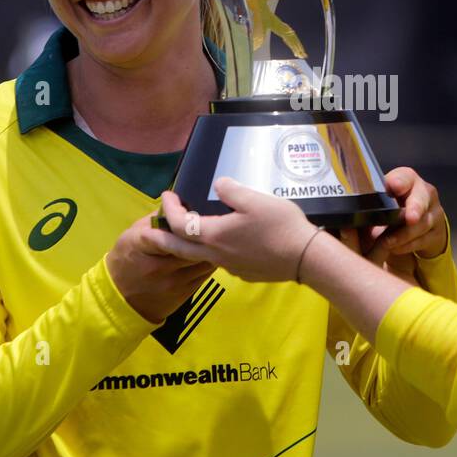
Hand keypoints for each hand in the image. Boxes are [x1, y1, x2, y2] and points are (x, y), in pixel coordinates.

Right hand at [107, 213, 215, 323]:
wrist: (120, 297)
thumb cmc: (127, 258)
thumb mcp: (133, 233)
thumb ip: (157, 218)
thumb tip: (183, 205)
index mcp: (144, 245)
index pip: (171, 230)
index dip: (189, 221)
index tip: (195, 215)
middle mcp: (160, 266)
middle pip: (195, 246)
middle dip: (207, 235)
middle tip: (214, 225)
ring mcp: (173, 283)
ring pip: (205, 261)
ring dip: (211, 250)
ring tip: (212, 241)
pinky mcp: (184, 294)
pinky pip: (205, 275)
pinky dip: (208, 263)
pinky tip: (205, 257)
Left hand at [147, 179, 318, 283]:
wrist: (305, 258)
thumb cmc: (281, 227)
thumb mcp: (255, 199)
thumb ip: (231, 190)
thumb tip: (218, 184)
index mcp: (215, 235)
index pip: (179, 223)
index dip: (168, 208)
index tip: (166, 195)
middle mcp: (217, 254)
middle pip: (178, 248)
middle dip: (162, 236)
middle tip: (151, 227)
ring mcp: (230, 266)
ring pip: (199, 255)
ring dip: (185, 243)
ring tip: (185, 231)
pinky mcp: (243, 272)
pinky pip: (220, 260)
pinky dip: (210, 250)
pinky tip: (221, 242)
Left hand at [372, 167, 448, 258]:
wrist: (417, 225)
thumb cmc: (391, 208)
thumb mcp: (382, 201)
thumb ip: (372, 202)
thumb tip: (352, 211)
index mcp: (408, 179)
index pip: (405, 177)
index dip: (400, 181)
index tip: (394, 186)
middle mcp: (424, 192)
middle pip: (422, 198)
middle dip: (415, 208)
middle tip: (409, 218)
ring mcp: (434, 211)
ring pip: (423, 223)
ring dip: (404, 234)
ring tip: (388, 242)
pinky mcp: (437, 231)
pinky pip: (424, 239)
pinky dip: (408, 245)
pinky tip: (395, 249)